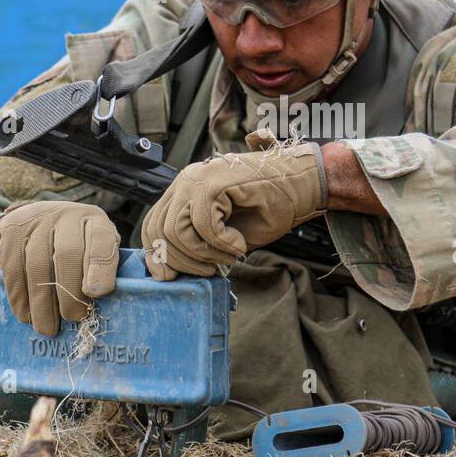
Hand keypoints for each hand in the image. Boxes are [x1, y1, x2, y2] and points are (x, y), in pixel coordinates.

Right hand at [0, 201, 120, 335]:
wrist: (41, 218)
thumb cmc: (78, 244)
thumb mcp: (98, 249)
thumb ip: (103, 270)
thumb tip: (98, 302)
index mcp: (94, 219)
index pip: (101, 239)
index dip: (101, 266)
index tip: (97, 293)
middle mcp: (65, 214)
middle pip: (67, 254)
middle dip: (70, 293)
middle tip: (73, 318)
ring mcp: (35, 218)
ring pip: (37, 265)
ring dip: (42, 303)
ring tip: (47, 328)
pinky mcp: (9, 229)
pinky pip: (12, 268)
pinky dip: (19, 297)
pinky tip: (26, 315)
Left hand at [140, 134, 326, 279]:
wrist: (303, 185)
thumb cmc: (268, 208)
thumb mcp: (225, 234)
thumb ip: (195, 243)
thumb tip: (168, 271)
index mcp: (184, 191)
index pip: (152, 226)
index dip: (158, 257)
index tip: (173, 277)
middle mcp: (185, 181)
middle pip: (159, 231)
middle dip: (182, 261)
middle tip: (210, 270)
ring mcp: (198, 179)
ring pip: (176, 230)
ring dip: (203, 254)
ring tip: (228, 255)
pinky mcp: (214, 182)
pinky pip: (203, 224)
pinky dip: (221, 243)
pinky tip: (239, 245)